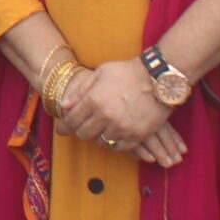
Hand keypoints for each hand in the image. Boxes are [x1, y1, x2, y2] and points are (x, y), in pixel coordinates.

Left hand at [57, 60, 185, 167]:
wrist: (158, 78)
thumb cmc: (127, 72)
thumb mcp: (100, 73)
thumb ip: (81, 91)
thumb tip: (64, 105)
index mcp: (94, 99)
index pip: (72, 120)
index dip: (64, 127)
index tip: (61, 130)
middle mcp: (106, 116)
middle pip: (84, 134)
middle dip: (80, 131)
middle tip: (82, 128)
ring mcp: (122, 127)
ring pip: (101, 142)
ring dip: (99, 136)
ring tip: (101, 129)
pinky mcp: (137, 135)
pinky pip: (120, 147)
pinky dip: (115, 143)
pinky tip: (115, 135)